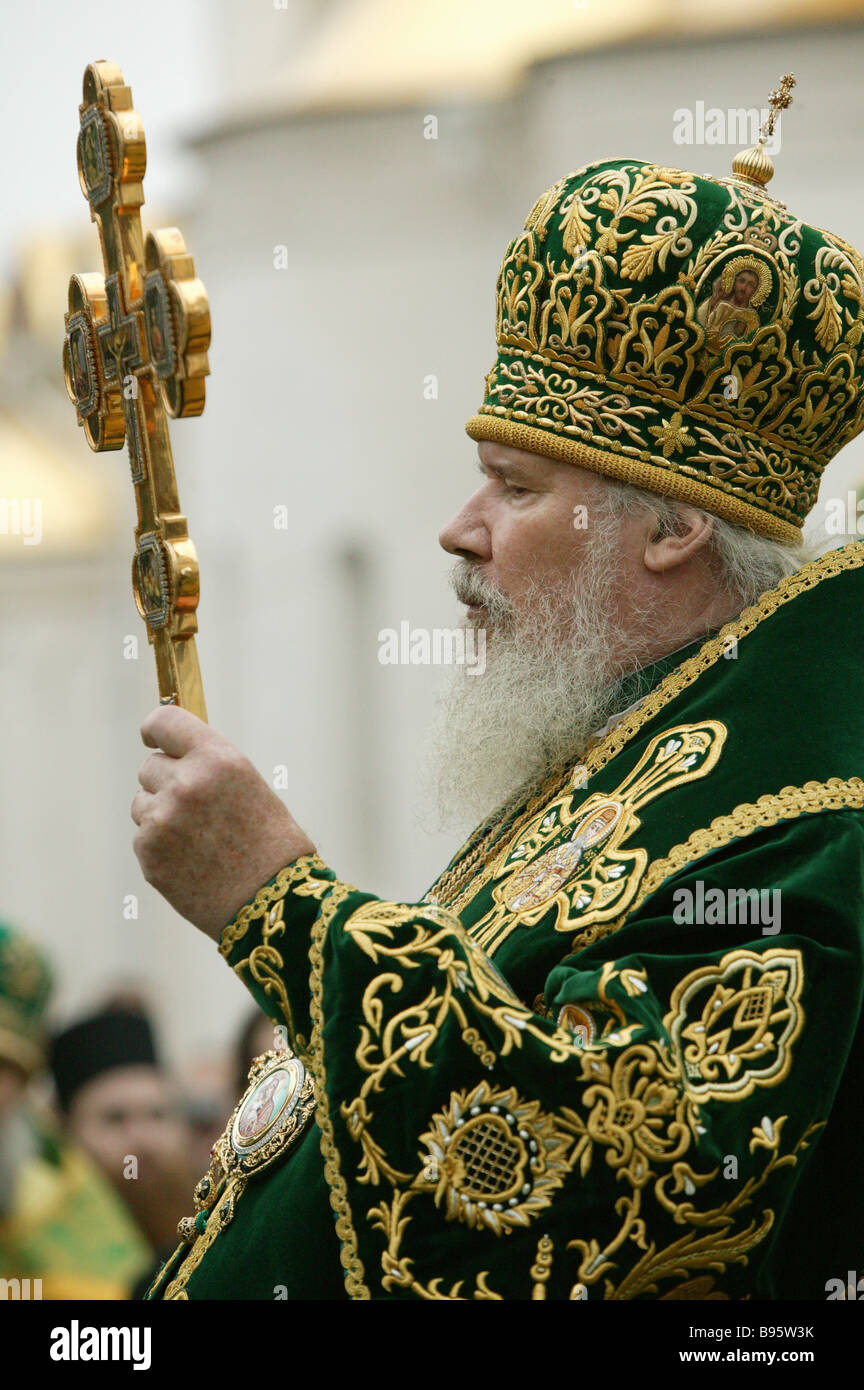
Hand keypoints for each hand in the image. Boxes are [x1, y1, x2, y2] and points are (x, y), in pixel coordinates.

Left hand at [131, 706, 315, 938]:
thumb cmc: (272, 845)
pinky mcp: (148, 852)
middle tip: (196, 808)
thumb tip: (173, 756)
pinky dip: (161, 847)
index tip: (152, 738)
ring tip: (199, 841)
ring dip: (161, 814)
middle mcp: (186, 783)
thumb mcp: (249, 787)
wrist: (273, 903)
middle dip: (165, 781)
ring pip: (142, 803)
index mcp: (218, 759)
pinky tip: (193, 862)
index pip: (164, 722)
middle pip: (149, 766)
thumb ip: (209, 768)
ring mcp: (162, 819)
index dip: (155, 730)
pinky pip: (143, 837)